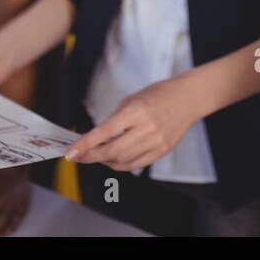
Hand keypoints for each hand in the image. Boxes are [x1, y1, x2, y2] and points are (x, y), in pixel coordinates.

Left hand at [65, 76, 203, 172]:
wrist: (188, 98)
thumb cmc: (159, 94)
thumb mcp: (132, 99)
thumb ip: (114, 119)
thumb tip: (96, 138)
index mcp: (136, 111)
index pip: (104, 132)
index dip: (85, 144)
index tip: (71, 152)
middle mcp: (146, 128)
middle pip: (112, 151)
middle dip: (91, 156)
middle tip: (79, 156)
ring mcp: (156, 142)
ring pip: (122, 161)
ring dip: (105, 160)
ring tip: (98, 155)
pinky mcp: (163, 151)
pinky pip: (136, 165)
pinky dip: (121, 164)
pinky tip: (115, 159)